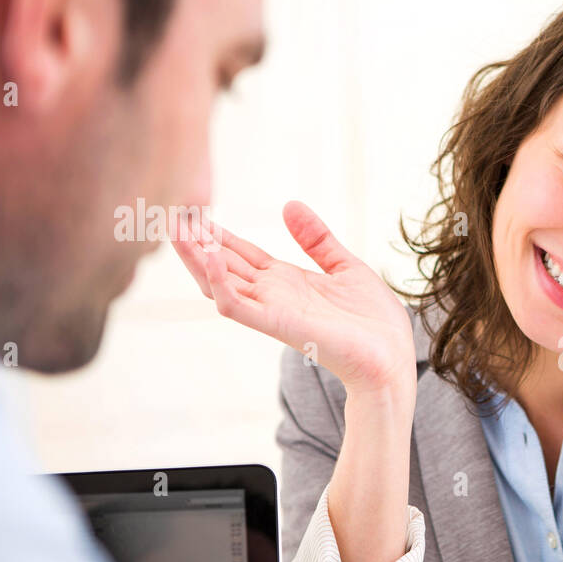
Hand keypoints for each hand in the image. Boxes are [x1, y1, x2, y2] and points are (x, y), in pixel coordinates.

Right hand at [170, 201, 416, 398]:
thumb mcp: (346, 266)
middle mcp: (273, 296)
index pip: (240, 254)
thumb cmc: (374, 321)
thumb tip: (289, 205)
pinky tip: (210, 258)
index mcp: (286, 282)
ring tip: (177, 230)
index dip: (217, 234)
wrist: (393, 357)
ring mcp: (272, 311)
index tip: (192, 211)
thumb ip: (317, 240)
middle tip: (169, 214)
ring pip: (220, 284)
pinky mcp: (279, 325)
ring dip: (197, 259)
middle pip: (222, 266)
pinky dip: (220, 284)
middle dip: (196, 241)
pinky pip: (238, 307)